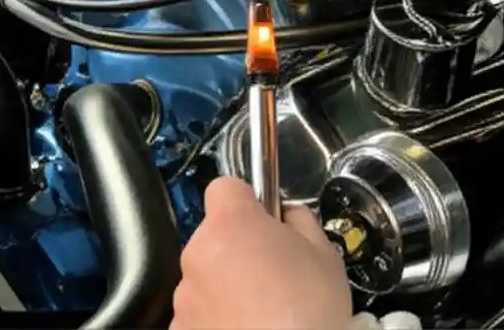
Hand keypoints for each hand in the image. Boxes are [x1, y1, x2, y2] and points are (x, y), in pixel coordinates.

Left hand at [172, 177, 351, 329]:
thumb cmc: (308, 312)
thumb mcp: (325, 255)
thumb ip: (300, 222)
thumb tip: (287, 216)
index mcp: (231, 224)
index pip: (226, 187)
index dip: (249, 201)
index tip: (267, 220)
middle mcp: (198, 254)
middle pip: (216, 236)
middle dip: (240, 249)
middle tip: (275, 274)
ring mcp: (185, 296)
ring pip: (207, 277)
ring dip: (228, 286)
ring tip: (264, 311)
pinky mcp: (179, 329)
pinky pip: (200, 313)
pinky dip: (218, 319)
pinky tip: (247, 329)